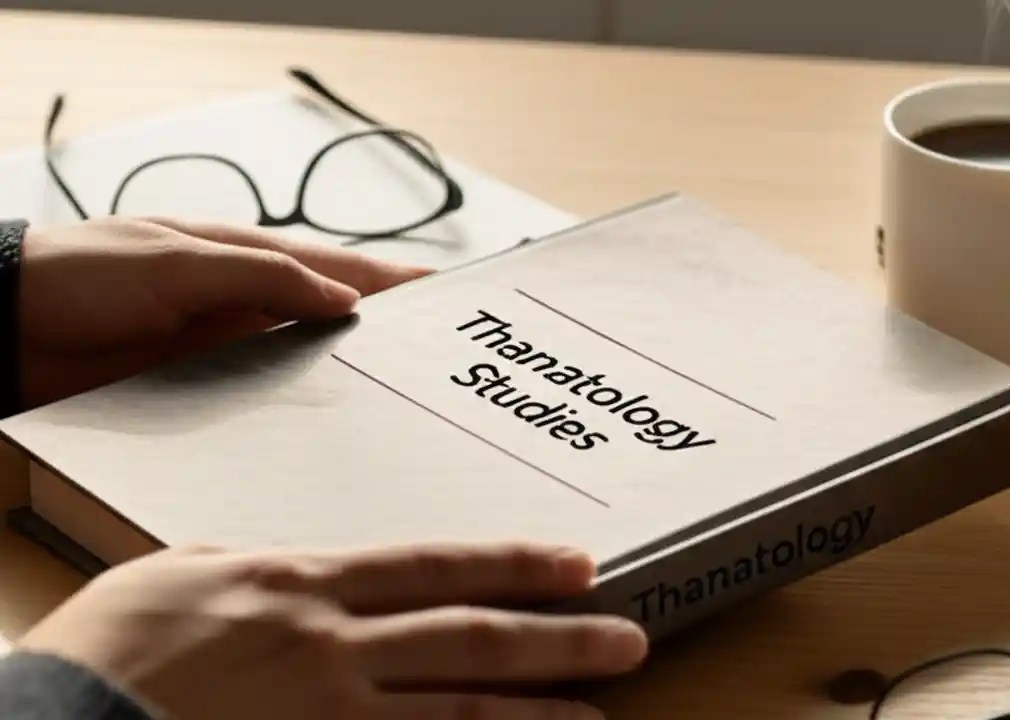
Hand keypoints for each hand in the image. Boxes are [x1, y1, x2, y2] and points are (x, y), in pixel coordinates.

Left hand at [17, 217, 429, 407]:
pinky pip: (268, 403)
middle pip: (334, 320)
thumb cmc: (79, 275)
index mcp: (246, 256)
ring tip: (408, 401)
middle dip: (389, 334)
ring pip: (308, 365)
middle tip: (444, 360)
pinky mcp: (203, 393)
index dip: (396, 280)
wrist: (1, 332)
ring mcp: (227, 351)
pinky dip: (304, 413)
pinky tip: (333, 432)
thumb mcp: (177, 261)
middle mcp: (245, 303)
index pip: (340, 267)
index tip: (451, 293)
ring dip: (352, 379)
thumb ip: (265, 277)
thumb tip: (345, 300)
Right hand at [18, 543, 646, 719]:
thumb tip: (284, 564)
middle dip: (557, 637)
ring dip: (536, 710)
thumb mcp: (177, 572)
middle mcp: (333, 646)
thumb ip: (248, 564)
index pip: (434, 566)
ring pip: (459, 710)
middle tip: (626, 636)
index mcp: (304, 583)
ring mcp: (331, 715)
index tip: (573, 562)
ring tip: (597, 710)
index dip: (511, 563)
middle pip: (470, 637)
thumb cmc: (107, 649)